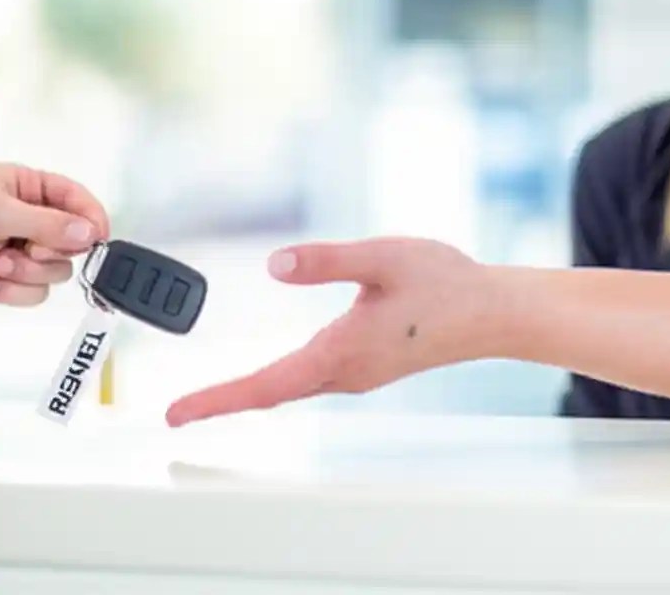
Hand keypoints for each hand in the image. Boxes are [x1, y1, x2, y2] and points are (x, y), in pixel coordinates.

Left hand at [0, 163, 109, 310]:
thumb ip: (46, 223)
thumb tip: (90, 232)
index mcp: (24, 186)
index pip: (75, 198)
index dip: (91, 218)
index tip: (98, 238)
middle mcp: (25, 218)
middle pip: (70, 242)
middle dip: (45, 252)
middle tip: (20, 249)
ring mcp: (16, 251)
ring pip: (53, 272)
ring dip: (24, 274)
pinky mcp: (5, 282)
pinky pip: (32, 294)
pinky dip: (10, 293)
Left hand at [166, 238, 507, 426]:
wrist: (493, 314)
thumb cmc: (445, 284)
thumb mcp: (383, 257)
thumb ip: (327, 261)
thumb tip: (273, 266)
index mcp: (341, 351)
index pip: (266, 384)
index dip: (218, 399)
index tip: (178, 412)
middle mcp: (344, 372)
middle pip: (269, 394)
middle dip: (220, 402)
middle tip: (176, 413)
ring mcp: (354, 374)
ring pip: (286, 390)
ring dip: (244, 395)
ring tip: (205, 401)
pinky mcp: (363, 366)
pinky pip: (304, 382)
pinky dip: (272, 384)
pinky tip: (260, 381)